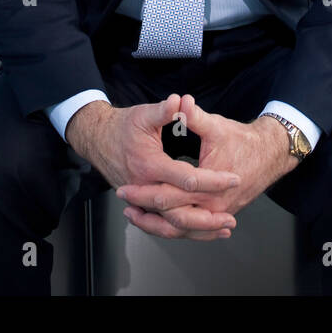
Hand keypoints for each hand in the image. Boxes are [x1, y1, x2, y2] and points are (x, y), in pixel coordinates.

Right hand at [66, 94, 240, 240]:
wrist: (98, 139)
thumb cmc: (123, 127)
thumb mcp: (143, 114)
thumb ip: (164, 110)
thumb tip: (180, 100)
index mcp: (149, 165)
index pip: (187, 179)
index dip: (213, 179)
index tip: (233, 178)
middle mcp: (144, 187)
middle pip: (180, 210)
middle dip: (208, 217)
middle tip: (232, 218)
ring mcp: (140, 200)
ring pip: (171, 224)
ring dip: (198, 230)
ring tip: (223, 229)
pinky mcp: (140, 205)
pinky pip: (162, 225)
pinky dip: (183, 231)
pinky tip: (201, 231)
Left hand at [116, 94, 298, 238]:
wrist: (269, 154)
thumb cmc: (242, 140)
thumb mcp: (216, 126)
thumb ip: (194, 116)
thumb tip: (179, 101)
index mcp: (209, 187)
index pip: (168, 196)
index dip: (143, 193)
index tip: (124, 187)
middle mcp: (213, 206)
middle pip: (170, 217)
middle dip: (144, 211)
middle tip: (123, 201)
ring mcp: (217, 213)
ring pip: (181, 229)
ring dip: (156, 224)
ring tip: (134, 216)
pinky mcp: (218, 214)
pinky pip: (192, 228)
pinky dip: (173, 227)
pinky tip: (158, 222)